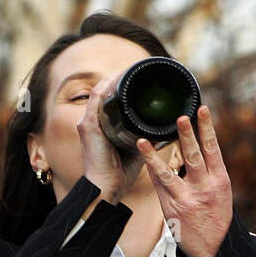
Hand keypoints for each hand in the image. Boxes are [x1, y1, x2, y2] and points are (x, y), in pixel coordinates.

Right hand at [77, 73, 143, 203]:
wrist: (106, 189)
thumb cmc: (121, 174)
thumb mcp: (137, 148)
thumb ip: (146, 135)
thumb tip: (167, 125)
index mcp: (101, 126)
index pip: (110, 98)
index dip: (124, 84)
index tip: (144, 76)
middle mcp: (92, 121)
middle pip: (106, 90)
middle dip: (122, 77)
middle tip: (143, 68)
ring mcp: (88, 122)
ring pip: (102, 89)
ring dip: (117, 76)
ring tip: (135, 67)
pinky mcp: (89, 126)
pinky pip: (98, 97)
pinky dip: (109, 84)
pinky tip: (121, 75)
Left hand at [136, 105, 232, 256]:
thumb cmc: (222, 234)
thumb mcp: (233, 214)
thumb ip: (237, 205)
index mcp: (222, 183)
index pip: (215, 149)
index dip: (208, 128)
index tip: (202, 110)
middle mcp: (206, 188)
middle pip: (195, 154)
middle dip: (188, 134)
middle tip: (181, 115)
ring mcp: (187, 199)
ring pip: (170, 170)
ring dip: (157, 154)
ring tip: (147, 138)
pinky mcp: (172, 209)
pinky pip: (159, 185)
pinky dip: (151, 169)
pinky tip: (143, 156)